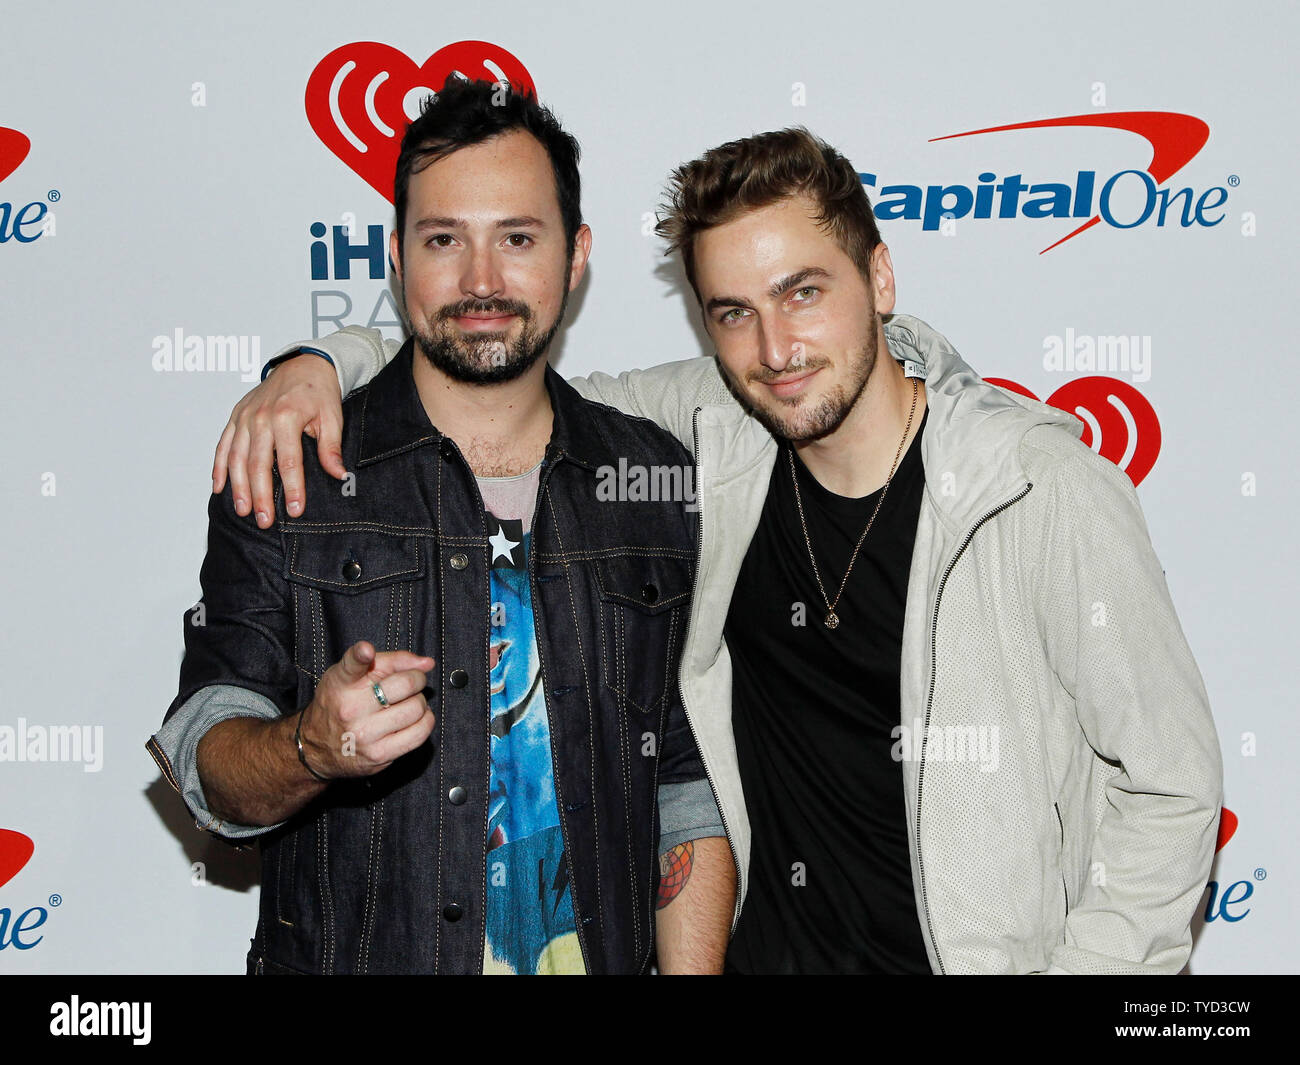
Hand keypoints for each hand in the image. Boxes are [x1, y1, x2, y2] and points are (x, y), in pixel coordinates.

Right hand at [212, 352, 344, 528]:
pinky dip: (219, 467)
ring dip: (238, 487)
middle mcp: (260, 417)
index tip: (295, 510)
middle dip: (260, 495)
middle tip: (264, 521)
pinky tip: (219, 488)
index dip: (292, 488)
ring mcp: (245, 417)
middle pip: (258, 464)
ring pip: (236, 457)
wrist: (303, 364)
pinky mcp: (236, 417)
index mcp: (286, 416)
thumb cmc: (318, 391)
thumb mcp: (332, 417)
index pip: (289, 461)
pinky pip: (223, 445)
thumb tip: (338, 474)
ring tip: (243, 511)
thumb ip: (331, 448)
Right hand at [298, 641, 435, 778]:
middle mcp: (350, 708)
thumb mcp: (351, 675)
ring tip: (408, 703)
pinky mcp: (379, 755)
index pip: (352, 665)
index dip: (361, 655)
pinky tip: (415, 718)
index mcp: (341, 683)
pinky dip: (425, 721)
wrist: (316, 748)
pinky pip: (419, 734)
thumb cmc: (340, 703)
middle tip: (410, 683)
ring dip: (420, 702)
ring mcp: (365, 734)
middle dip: (417, 680)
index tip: (366, 651)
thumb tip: (427, 664)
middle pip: (405, 684)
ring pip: (416, 708)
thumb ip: (389, 661)